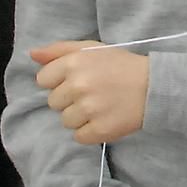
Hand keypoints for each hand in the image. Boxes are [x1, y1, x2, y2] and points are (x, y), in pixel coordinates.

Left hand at [31, 40, 148, 145]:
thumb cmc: (121, 65)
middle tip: (92, 94)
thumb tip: (32, 55)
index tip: (76, 81)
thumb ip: (59, 50)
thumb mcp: (91, 49)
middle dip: (69, 100)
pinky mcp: (99, 130)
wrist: (154, 86)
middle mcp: (78, 85)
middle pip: (53, 103)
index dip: (58, 81)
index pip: (43, 80)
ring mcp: (89, 109)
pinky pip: (79, 137)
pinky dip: (90, 131)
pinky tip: (104, 119)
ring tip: (100, 107)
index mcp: (74, 63)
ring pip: (65, 121)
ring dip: (80, 117)